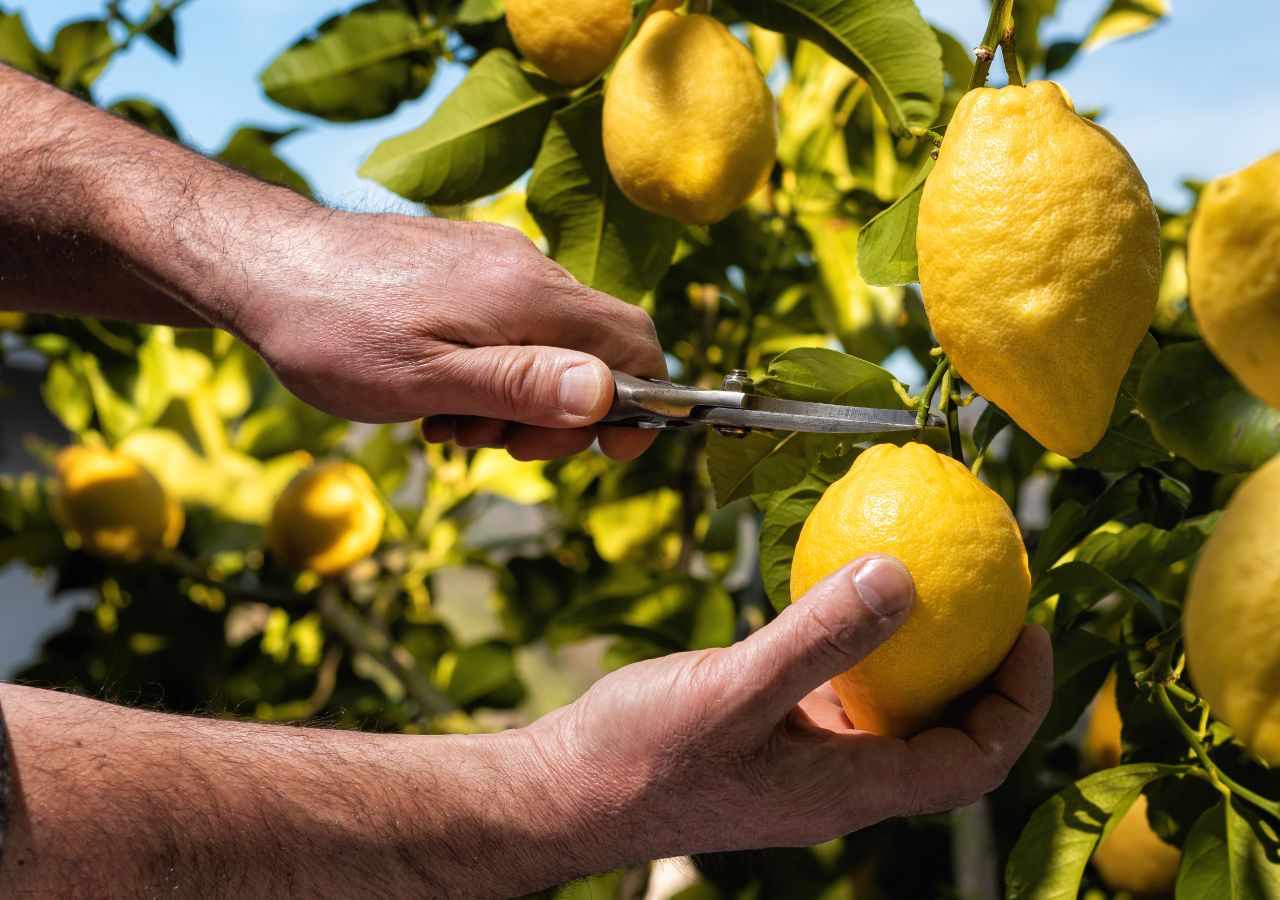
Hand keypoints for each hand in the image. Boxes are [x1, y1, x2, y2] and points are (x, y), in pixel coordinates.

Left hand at [238, 211, 665, 460]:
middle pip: (593, 350)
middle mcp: (524, 266)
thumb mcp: (427, 382)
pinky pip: (508, 325)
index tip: (609, 451)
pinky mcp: (464, 263)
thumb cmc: (333, 331)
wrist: (259, 264)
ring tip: (445, 423)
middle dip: (557, 413)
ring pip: (546, 343)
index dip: (642, 403)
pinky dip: (488, 371)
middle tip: (492, 446)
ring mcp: (494, 260)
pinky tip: (433, 394)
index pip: (635, 343)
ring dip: (514, 399)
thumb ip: (521, 386)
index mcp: (528, 295)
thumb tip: (607, 394)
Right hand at [525, 554, 1052, 857]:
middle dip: (982, 672)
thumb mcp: (733, 690)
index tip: (1030, 626)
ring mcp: (800, 756)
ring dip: (920, 654)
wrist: (566, 790)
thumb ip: (818, 638)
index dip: (1018, 701)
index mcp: (847, 788)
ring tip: (931, 583)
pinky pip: (832, 685)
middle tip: (994, 595)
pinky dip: (853, 643)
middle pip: (943, 734)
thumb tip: (906, 576)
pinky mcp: (766, 731)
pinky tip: (840, 591)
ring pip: (888, 708)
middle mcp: (836, 778)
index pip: (971, 760)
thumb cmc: (641, 757)